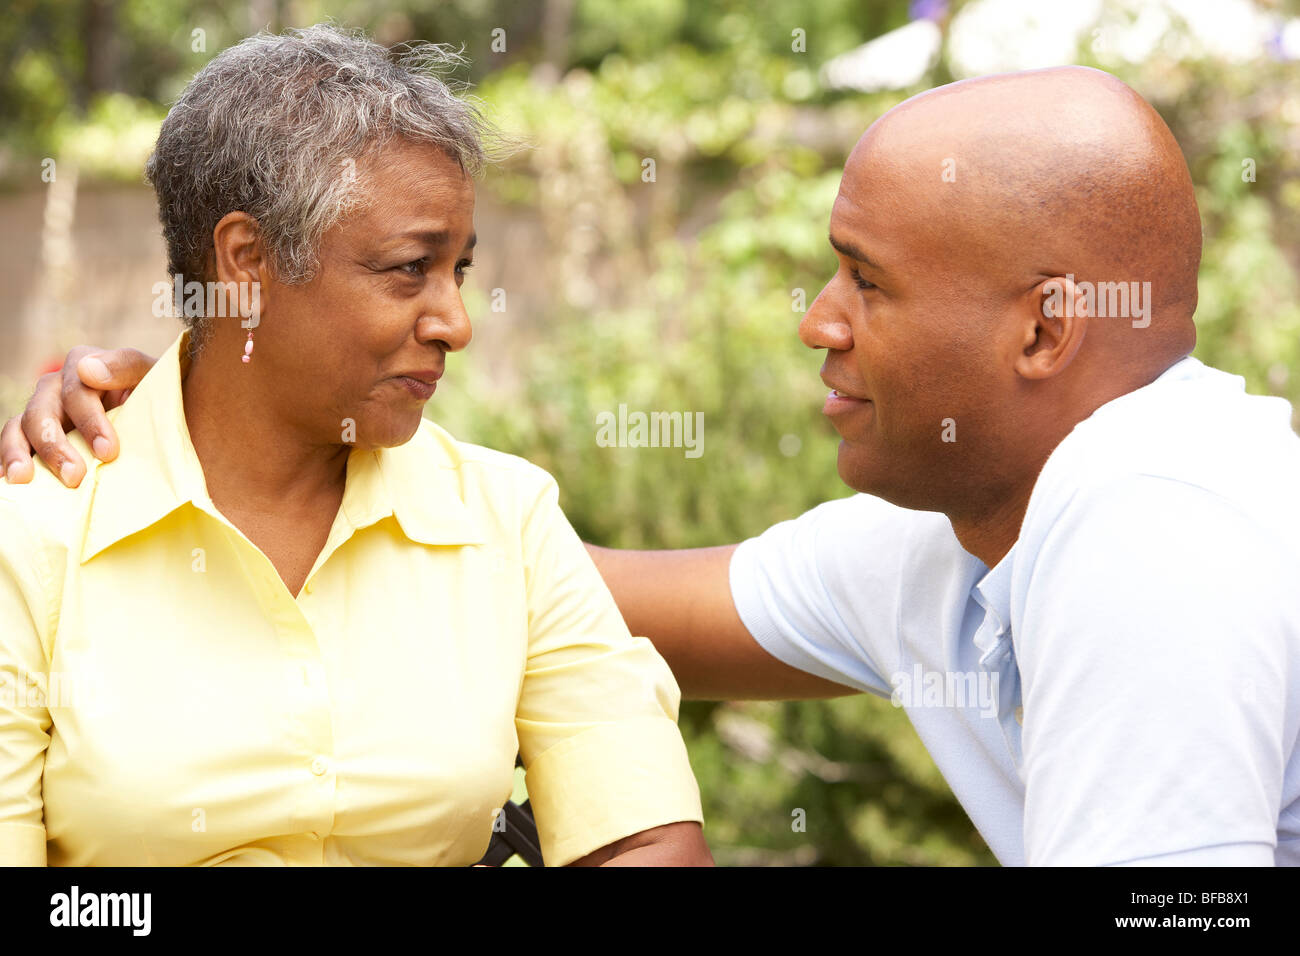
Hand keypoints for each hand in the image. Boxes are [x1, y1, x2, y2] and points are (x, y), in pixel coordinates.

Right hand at [1, 347, 156, 486]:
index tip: (108, 452)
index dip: (90, 420)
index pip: (78, 389)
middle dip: (55, 445)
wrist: (159, 420)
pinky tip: (12, 480)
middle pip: (43, 410)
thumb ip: (128, 366)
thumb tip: (88, 370)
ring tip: (24, 479)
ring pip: (22, 425)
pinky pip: (14, 441)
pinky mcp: (36, 434)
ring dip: (19, 452)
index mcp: (85, 365)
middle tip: (74, 476)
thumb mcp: (155, 377)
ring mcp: (45, 409)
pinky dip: (10, 458)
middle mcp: (58, 385)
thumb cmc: (159, 397)